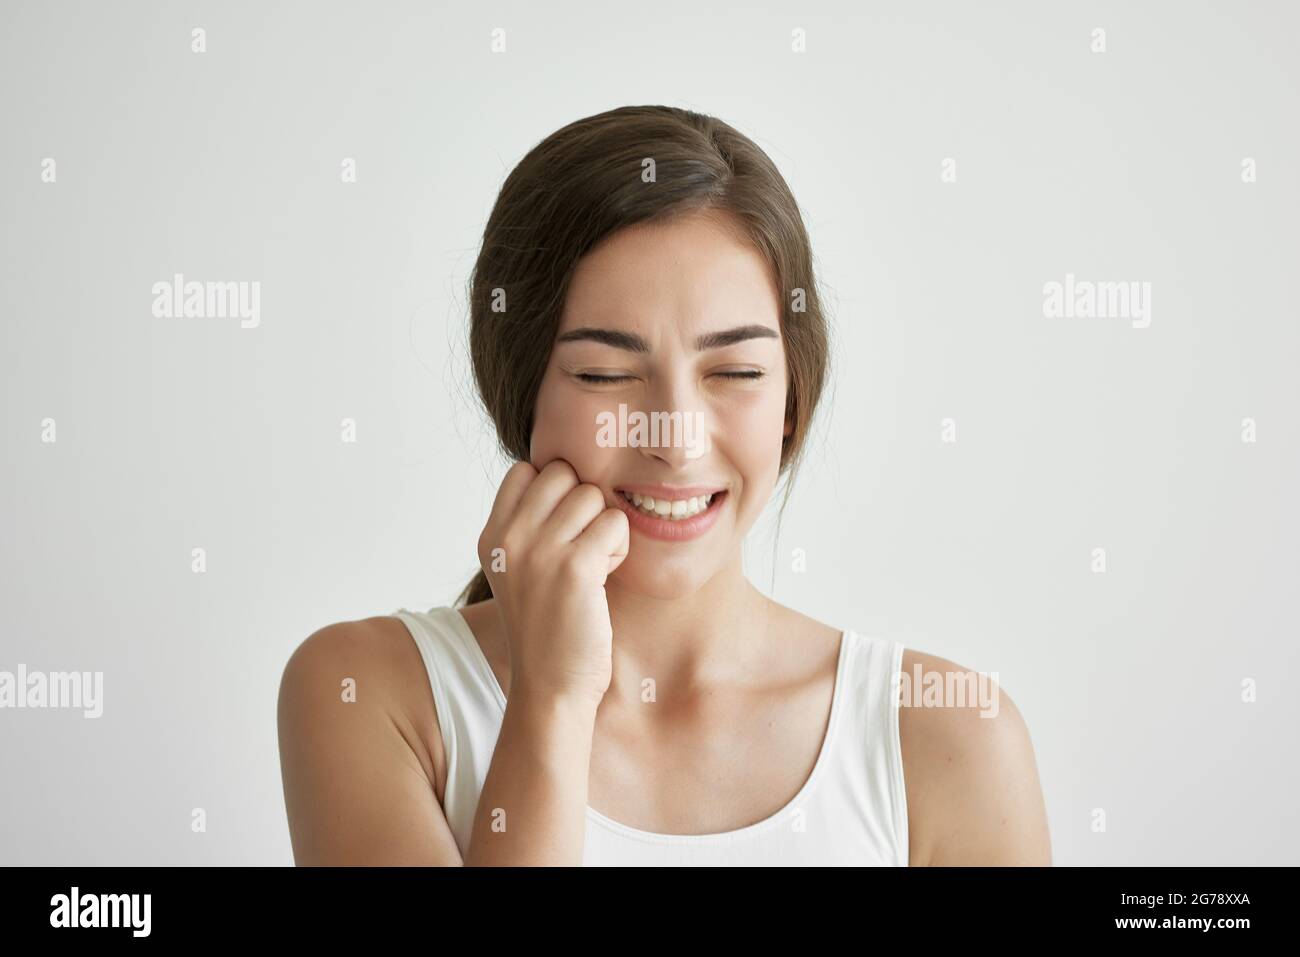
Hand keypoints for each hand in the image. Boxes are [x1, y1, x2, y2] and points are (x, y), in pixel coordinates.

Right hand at [476, 459, 628, 707]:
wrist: (551, 687)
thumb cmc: (547, 628)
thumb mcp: (518, 570)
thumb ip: (530, 525)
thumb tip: (568, 475)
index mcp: (492, 535)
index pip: (527, 469)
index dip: (555, 491)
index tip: (561, 530)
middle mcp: (509, 538)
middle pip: (564, 474)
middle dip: (582, 505)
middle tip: (581, 548)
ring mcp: (539, 550)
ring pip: (592, 495)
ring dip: (603, 527)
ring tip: (592, 565)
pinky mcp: (575, 567)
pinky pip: (615, 523)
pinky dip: (618, 548)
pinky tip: (604, 576)